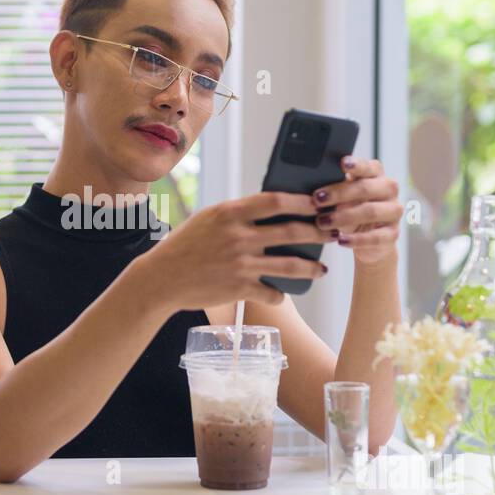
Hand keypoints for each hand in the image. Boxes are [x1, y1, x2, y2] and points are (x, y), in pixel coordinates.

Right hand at [137, 190, 328, 311]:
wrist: (161, 279)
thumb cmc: (185, 245)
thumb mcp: (208, 219)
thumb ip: (238, 213)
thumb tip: (274, 208)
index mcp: (230, 213)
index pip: (276, 200)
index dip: (303, 201)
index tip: (320, 202)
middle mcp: (238, 236)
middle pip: (291, 231)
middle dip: (318, 233)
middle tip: (332, 233)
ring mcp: (240, 264)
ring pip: (290, 265)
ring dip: (312, 268)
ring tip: (322, 270)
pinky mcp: (239, 288)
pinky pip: (272, 293)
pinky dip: (280, 295)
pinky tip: (283, 294)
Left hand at [311, 156, 402, 265]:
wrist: (367, 241)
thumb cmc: (350, 211)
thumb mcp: (342, 198)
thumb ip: (333, 188)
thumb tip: (311, 187)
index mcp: (376, 174)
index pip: (368, 166)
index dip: (356, 164)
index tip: (342, 163)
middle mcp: (388, 190)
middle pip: (366, 188)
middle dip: (339, 193)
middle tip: (317, 199)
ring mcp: (393, 211)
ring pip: (371, 211)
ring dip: (344, 217)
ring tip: (323, 222)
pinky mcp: (393, 234)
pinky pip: (375, 237)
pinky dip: (356, 240)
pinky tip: (340, 240)